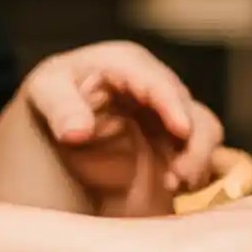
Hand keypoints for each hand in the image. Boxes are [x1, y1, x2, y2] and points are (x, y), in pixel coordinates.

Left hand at [21, 41, 222, 217]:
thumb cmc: (56, 95)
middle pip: (192, 111)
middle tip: (176, 178)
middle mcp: (159, 87)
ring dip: (197, 161)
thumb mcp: (45, 92)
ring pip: (205, 134)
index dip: (173, 106)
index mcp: (128, 65)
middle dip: (192, 145)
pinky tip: (173, 187)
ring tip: (175, 185)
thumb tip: (76, 132)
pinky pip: (199, 156)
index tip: (182, 131)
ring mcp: (171, 116)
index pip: (158, 84)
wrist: (62, 118)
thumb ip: (61, 108)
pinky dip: (193, 172)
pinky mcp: (177, 142)